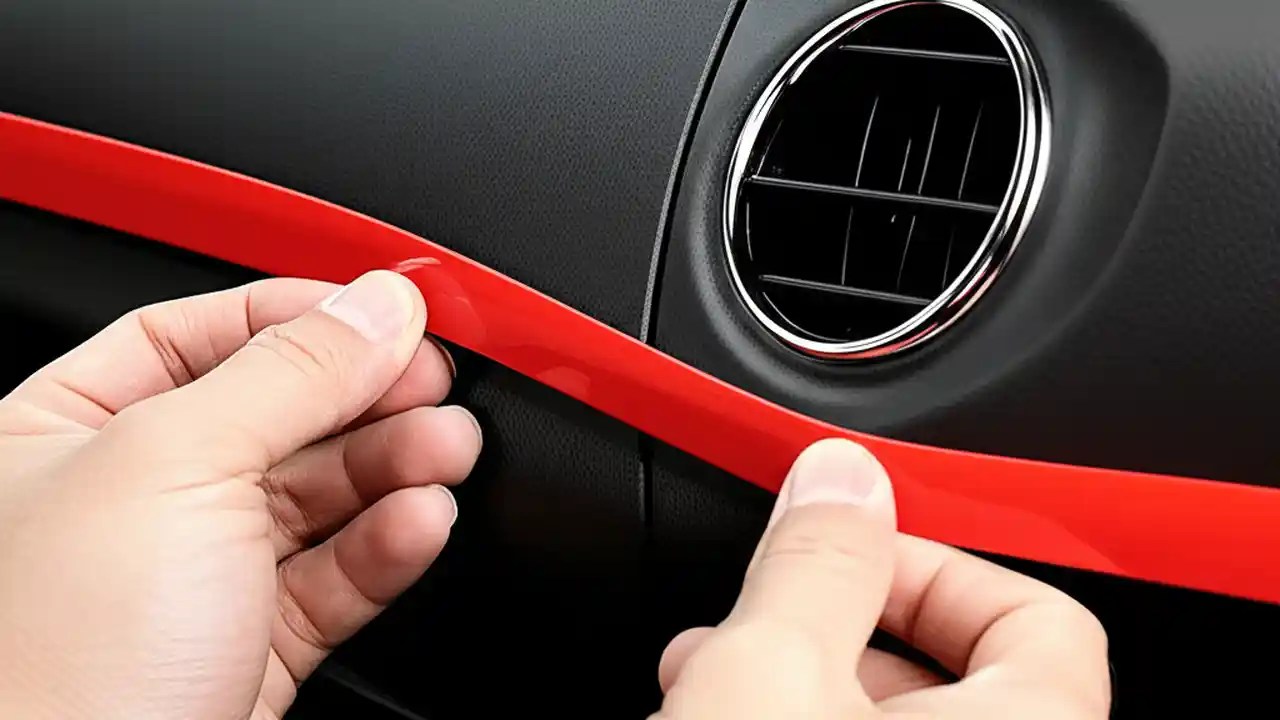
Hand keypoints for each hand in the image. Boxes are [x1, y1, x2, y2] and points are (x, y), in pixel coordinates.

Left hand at [0, 271, 481, 719]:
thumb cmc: (48, 667)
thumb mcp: (175, 468)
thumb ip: (290, 373)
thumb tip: (378, 305)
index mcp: (62, 432)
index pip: (198, 331)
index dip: (300, 313)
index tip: (386, 309)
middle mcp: (127, 501)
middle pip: (276, 412)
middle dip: (366, 395)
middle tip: (434, 384)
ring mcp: (192, 579)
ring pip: (317, 496)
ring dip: (393, 467)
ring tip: (448, 452)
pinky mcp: (248, 648)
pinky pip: (333, 576)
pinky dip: (386, 545)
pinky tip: (420, 521)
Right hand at [654, 439, 1110, 718]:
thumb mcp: (769, 675)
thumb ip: (816, 561)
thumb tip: (840, 477)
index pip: (1038, 612)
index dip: (933, 558)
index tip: (846, 544)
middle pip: (949, 673)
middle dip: (836, 625)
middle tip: (761, 612)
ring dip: (795, 685)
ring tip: (707, 678)